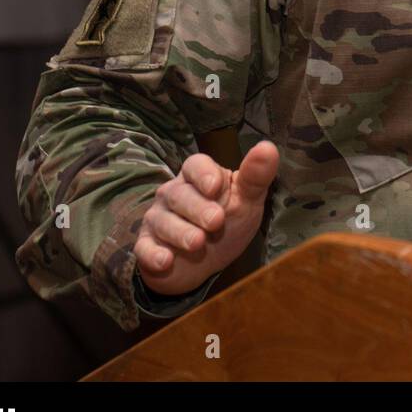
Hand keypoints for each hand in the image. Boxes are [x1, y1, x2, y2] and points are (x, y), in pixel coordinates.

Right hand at [133, 140, 278, 296]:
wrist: (204, 263)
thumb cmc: (228, 223)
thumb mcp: (247, 201)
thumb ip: (256, 177)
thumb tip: (268, 147)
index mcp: (199, 177)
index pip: (195, 165)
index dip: (204, 174)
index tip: (216, 187)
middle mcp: (174, 193)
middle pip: (179, 194)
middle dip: (197, 208)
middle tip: (216, 221)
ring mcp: (158, 219)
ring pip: (163, 221)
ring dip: (180, 232)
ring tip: (198, 243)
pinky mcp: (146, 246)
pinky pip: (144, 248)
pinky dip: (153, 255)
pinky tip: (164, 261)